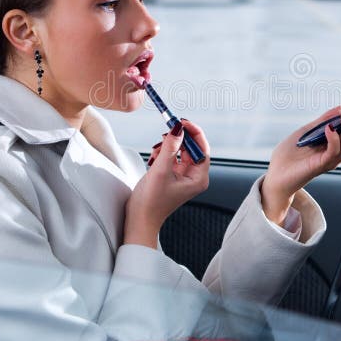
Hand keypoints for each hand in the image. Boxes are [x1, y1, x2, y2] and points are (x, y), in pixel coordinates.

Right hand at [123, 120, 210, 248]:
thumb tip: (177, 128)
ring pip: (180, 151)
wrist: (139, 219)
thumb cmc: (151, 203)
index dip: (193, 133)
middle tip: (167, 129)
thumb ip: (170, 147)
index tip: (183, 122)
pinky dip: (163, 153)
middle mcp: (194, 177)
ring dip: (168, 146)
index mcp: (198, 178)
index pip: (202, 149)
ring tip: (157, 151)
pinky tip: (155, 157)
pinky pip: (172, 157)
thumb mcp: (161, 170)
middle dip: (178, 139)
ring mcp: (183, 176)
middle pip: (191, 148)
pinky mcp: (173, 175)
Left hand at [262, 93, 340, 224]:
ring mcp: (331, 159)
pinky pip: (333, 152)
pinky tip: (329, 128)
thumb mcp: (308, 130)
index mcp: (338, 142)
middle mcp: (338, 151)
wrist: (275, 173)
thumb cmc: (290, 153)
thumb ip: (324, 120)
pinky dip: (334, 139)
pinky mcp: (320, 165)